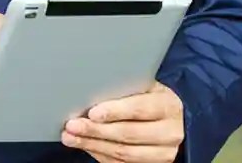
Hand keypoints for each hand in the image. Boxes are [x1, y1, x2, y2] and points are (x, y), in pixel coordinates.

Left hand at [62, 81, 184, 162]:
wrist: (170, 119)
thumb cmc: (149, 98)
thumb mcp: (143, 87)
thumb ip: (124, 88)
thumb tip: (89, 91)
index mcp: (168, 106)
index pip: (140, 109)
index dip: (114, 111)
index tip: (92, 113)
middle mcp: (170, 131)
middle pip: (129, 134)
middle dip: (96, 130)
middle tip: (72, 125)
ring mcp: (163, 152)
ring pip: (124, 153)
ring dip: (93, 145)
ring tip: (71, 137)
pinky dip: (100, 154)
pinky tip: (85, 145)